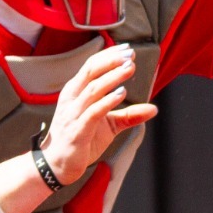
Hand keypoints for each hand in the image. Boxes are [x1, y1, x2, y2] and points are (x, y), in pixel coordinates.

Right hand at [38, 44, 158, 186]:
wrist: (58, 164)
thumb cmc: (80, 140)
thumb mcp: (108, 125)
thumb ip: (129, 115)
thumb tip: (154, 109)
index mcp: (76, 92)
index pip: (91, 66)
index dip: (109, 55)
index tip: (128, 49)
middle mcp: (72, 98)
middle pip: (90, 71)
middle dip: (111, 61)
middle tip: (131, 55)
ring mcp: (73, 114)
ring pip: (93, 89)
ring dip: (112, 77)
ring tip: (129, 68)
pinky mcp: (77, 130)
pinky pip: (93, 112)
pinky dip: (107, 101)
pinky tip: (121, 93)